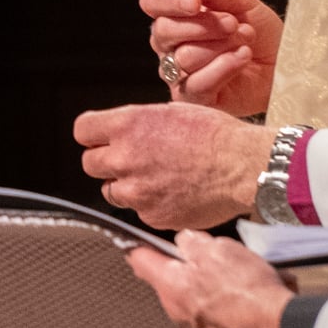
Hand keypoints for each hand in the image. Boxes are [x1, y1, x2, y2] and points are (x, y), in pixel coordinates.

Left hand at [74, 101, 272, 228]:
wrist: (244, 166)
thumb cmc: (216, 135)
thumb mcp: (171, 112)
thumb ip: (137, 125)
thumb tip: (122, 133)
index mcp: (127, 126)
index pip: (82, 130)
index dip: (94, 135)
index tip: (101, 139)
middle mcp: (125, 158)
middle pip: (90, 163)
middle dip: (108, 162)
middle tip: (132, 161)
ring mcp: (137, 191)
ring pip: (111, 191)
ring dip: (127, 186)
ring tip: (156, 179)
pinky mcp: (152, 215)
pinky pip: (139, 211)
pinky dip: (151, 205)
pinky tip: (174, 194)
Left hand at [127, 231, 294, 327]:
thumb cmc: (248, 291)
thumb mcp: (217, 249)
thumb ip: (193, 243)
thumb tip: (184, 242)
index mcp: (171, 286)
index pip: (140, 261)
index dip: (137, 247)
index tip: (133, 243)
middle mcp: (177, 314)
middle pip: (174, 282)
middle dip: (192, 269)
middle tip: (219, 258)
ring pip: (199, 300)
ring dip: (216, 288)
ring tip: (246, 280)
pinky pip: (219, 318)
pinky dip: (231, 308)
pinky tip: (254, 300)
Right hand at [140, 0, 282, 117]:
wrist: (289, 65)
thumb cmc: (262, 33)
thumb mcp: (240, 3)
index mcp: (176, 16)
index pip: (152, 1)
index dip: (168, 0)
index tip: (195, 1)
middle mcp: (170, 45)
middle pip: (163, 31)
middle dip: (203, 25)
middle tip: (234, 23)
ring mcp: (179, 74)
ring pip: (182, 58)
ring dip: (220, 46)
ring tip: (245, 43)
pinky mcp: (195, 100)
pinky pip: (197, 84)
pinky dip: (224, 67)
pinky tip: (243, 58)